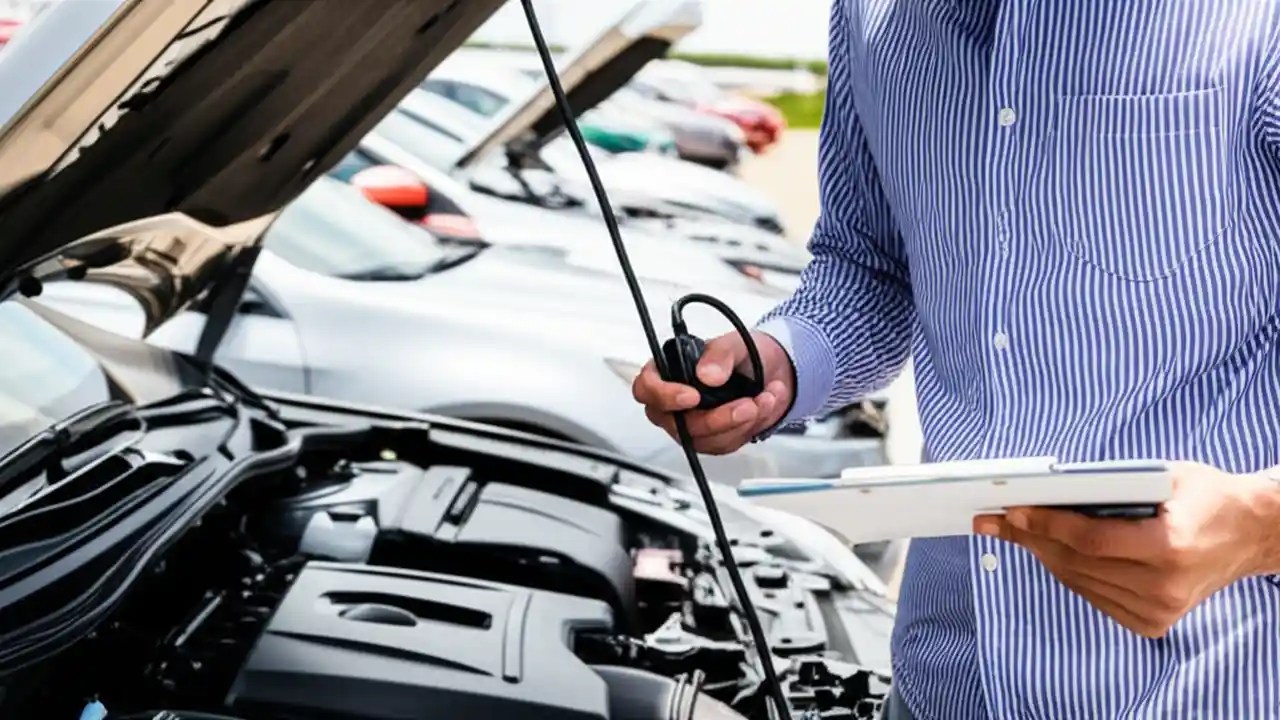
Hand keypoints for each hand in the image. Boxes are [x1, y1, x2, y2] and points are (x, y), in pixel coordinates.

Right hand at [630, 330, 793, 453]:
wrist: (770, 371)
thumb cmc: (743, 355)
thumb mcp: (733, 344)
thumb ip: (719, 354)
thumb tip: (707, 375)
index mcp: (667, 372)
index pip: (646, 389)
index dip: (664, 396)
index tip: (692, 396)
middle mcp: (673, 402)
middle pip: (677, 424)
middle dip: (717, 418)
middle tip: (747, 404)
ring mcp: (691, 423)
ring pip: (704, 439)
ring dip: (740, 423)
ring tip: (765, 399)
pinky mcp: (712, 439)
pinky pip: (724, 444)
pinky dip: (749, 428)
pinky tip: (764, 407)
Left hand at [973, 462, 1279, 637]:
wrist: (1250, 534)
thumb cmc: (1206, 496)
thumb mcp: (1165, 476)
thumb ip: (1111, 486)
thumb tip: (1046, 489)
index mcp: (1169, 546)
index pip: (1089, 539)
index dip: (1045, 524)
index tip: (1010, 510)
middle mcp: (1163, 584)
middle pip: (1075, 562)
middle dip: (1028, 537)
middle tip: (991, 519)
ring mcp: (1157, 609)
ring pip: (1077, 580)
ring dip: (1041, 553)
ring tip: (1011, 531)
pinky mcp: (1152, 622)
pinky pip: (1092, 594)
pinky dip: (1067, 570)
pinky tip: (1046, 549)